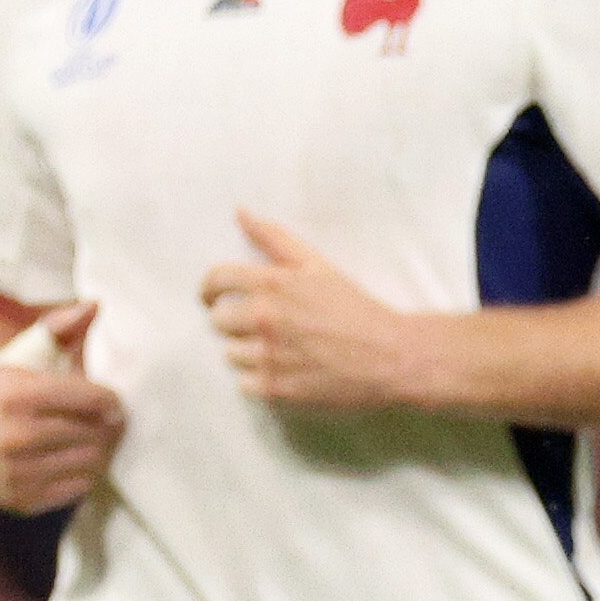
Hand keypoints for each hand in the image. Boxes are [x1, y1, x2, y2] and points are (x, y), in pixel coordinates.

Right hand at [0, 300, 123, 513]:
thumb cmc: (4, 388)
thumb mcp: (23, 353)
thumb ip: (58, 329)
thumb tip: (94, 304)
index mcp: (9, 394)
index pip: (91, 398)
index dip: (109, 399)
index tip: (111, 400)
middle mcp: (8, 436)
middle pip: (94, 431)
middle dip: (107, 425)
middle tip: (110, 421)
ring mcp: (12, 473)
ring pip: (91, 461)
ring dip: (99, 449)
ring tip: (93, 437)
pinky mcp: (20, 500)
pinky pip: (78, 487)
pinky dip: (84, 472)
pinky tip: (74, 457)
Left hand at [202, 215, 421, 408]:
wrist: (390, 356)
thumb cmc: (355, 309)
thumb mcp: (317, 265)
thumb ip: (275, 239)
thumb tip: (240, 212)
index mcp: (272, 283)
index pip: (215, 281)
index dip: (209, 290)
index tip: (213, 298)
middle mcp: (264, 318)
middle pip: (218, 321)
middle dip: (234, 322)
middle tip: (261, 327)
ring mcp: (269, 355)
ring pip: (230, 354)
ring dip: (248, 352)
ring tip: (279, 351)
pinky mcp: (276, 388)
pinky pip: (244, 384)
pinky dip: (259, 380)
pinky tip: (284, 371)